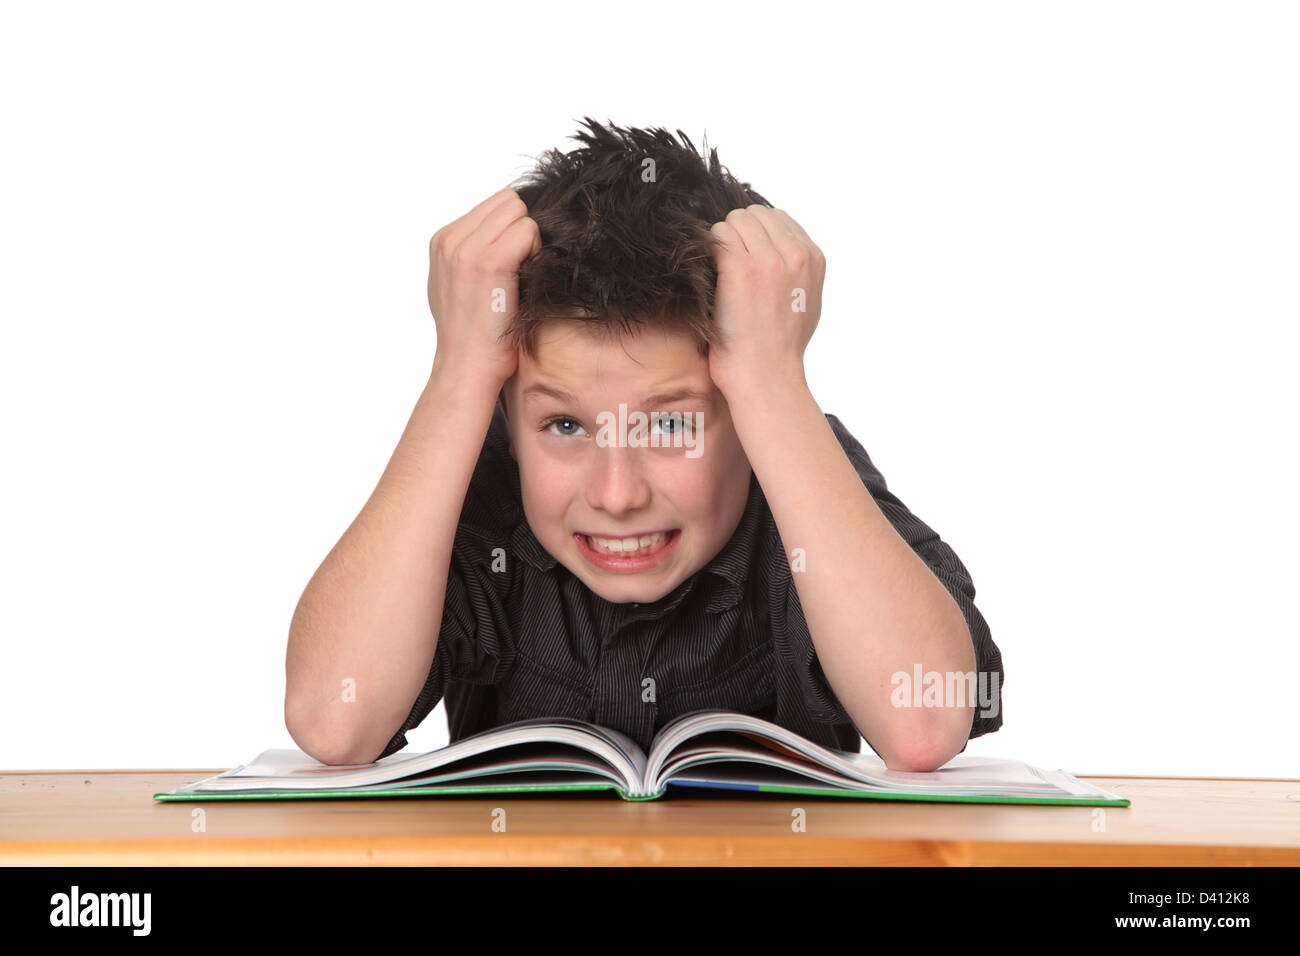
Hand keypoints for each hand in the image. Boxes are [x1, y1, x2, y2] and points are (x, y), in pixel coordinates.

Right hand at [427, 188, 540, 384]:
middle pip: (508, 202)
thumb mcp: (455, 286)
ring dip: (529, 242)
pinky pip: (529, 231)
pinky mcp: (489, 262)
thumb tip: (495, 232)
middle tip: (519, 269)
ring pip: (519, 212)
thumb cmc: (472, 335)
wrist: (467, 368)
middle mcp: (450, 240)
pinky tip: (525, 282)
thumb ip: (468, 254)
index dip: (510, 230)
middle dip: (520, 230)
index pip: (493, 205)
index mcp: (442, 241)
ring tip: (520, 277)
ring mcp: (467, 250)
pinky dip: (536, 254)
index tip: (509, 265)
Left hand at [706, 205, 824, 395]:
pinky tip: (708, 275)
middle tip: (727, 266)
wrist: (766, 377)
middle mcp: (795, 254)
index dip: (756, 235)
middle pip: (754, 215)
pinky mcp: (739, 268)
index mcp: (814, 258)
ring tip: (719, 274)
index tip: (745, 257)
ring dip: (721, 242)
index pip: (778, 218)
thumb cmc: (782, 349)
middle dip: (738, 234)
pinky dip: (707, 251)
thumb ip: (800, 271)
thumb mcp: (808, 302)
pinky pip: (716, 236)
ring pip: (733, 221)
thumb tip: (784, 251)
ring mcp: (767, 259)